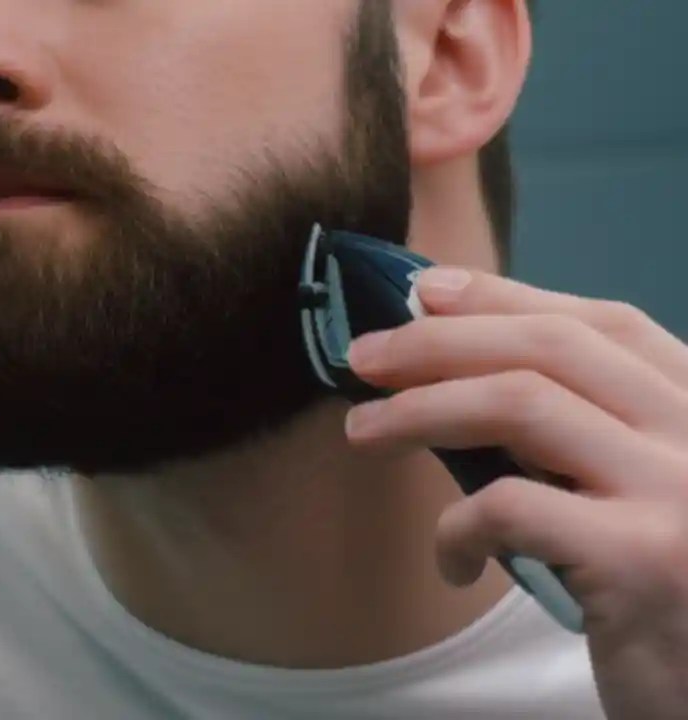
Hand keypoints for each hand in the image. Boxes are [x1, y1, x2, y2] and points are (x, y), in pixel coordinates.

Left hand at [344, 267, 687, 719]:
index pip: (604, 323)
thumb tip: (454, 365)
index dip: (509, 297)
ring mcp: (679, 494)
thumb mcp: (640, 496)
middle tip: (363, 359)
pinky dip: (456, 526)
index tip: (427, 292)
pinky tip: (453, 561)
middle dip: (441, 342)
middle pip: (552, 348)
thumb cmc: (669, 600)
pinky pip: (511, 506)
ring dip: (421, 410)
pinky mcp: (642, 561)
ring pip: (522, 405)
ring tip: (362, 432)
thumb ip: (582, 433)